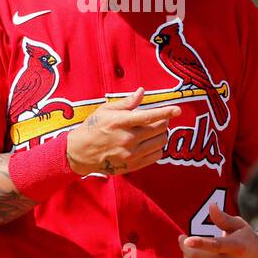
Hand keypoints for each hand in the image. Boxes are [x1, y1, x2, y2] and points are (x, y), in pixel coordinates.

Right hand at [66, 87, 181, 176]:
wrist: (80, 153)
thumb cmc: (93, 127)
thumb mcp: (106, 110)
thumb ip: (126, 102)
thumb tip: (142, 92)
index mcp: (120, 122)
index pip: (148, 116)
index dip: (165, 112)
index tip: (177, 109)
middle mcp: (127, 139)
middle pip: (159, 129)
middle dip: (164, 121)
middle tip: (161, 118)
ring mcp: (131, 154)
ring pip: (160, 142)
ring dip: (162, 134)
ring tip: (155, 131)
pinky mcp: (132, 165)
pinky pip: (156, 156)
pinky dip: (158, 148)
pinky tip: (150, 143)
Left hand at [170, 202, 257, 257]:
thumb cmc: (244, 239)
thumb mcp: (238, 225)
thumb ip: (223, 218)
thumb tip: (211, 206)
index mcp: (238, 248)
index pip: (216, 246)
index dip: (199, 243)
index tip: (185, 239)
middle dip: (185, 247)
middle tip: (181, 239)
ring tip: (186, 249)